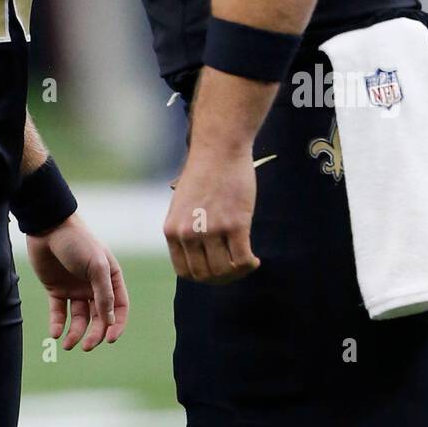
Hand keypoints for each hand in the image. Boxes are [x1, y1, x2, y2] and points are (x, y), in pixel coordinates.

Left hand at [25, 216, 128, 351]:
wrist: (48, 226)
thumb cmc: (77, 241)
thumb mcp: (97, 265)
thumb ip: (104, 294)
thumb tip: (110, 321)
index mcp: (110, 277)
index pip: (119, 308)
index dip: (117, 325)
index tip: (110, 339)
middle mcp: (94, 285)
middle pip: (99, 317)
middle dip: (94, 334)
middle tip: (86, 346)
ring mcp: (75, 288)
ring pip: (79, 319)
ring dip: (75, 333)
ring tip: (67, 344)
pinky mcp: (56, 289)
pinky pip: (59, 312)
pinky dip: (58, 324)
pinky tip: (55, 333)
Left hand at [164, 146, 259, 282]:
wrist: (219, 148)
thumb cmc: (204, 173)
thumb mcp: (182, 205)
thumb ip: (186, 230)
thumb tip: (201, 259)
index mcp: (172, 230)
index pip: (185, 272)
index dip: (203, 276)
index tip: (217, 271)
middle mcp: (187, 233)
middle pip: (206, 275)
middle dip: (223, 278)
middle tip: (236, 269)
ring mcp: (210, 230)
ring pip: (225, 271)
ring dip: (238, 272)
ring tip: (246, 263)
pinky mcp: (235, 224)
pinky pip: (243, 260)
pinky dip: (250, 265)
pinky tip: (255, 260)